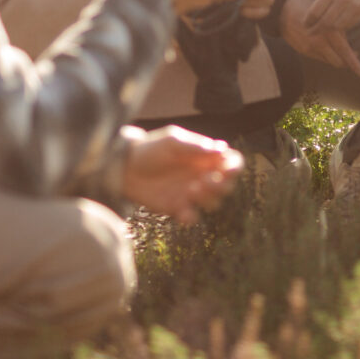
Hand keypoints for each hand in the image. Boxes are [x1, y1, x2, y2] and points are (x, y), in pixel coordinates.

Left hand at [119, 126, 241, 223]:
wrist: (124, 168)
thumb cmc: (150, 149)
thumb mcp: (171, 141)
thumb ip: (195, 146)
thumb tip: (222, 149)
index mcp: (204, 158)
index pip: (231, 162)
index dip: (235, 167)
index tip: (227, 169)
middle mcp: (202, 176)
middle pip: (227, 186)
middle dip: (222, 185)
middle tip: (206, 181)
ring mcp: (191, 194)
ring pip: (214, 203)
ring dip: (208, 199)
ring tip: (191, 190)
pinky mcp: (178, 208)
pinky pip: (193, 217)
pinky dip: (191, 217)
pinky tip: (182, 212)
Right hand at [280, 0, 359, 75]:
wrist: (283, 11)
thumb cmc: (308, 8)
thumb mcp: (327, 15)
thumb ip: (338, 29)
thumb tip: (348, 43)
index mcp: (329, 30)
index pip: (345, 52)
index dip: (354, 64)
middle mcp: (320, 41)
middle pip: (338, 61)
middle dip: (347, 63)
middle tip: (355, 62)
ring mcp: (311, 48)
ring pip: (329, 61)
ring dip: (337, 60)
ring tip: (342, 55)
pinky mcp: (304, 51)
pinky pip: (319, 58)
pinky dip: (326, 56)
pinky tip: (328, 49)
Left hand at [302, 0, 359, 34]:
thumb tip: (314, 14)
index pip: (315, 12)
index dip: (308, 21)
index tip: (305, 24)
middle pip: (325, 22)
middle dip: (316, 29)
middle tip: (311, 32)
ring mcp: (354, 6)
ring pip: (337, 26)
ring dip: (330, 29)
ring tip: (324, 30)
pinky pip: (349, 24)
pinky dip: (342, 26)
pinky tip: (338, 24)